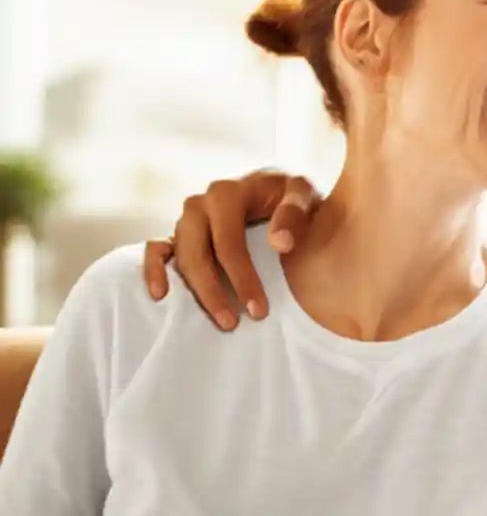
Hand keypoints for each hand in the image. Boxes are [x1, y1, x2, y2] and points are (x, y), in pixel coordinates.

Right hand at [143, 170, 321, 329]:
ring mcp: (187, 219)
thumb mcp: (303, 194)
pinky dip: (153, 270)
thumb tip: (280, 243)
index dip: (241, 277)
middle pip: (198, 253)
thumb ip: (295, 212)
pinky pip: (156, 249)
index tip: (259, 310)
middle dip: (214, 291)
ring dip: (195, 291)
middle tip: (234, 323)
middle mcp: (201, 204)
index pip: (227, 241)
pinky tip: (160, 295)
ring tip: (220, 320)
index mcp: (228, 192)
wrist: (281, 193)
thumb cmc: (291, 197)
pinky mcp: (179, 232)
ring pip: (180, 257)